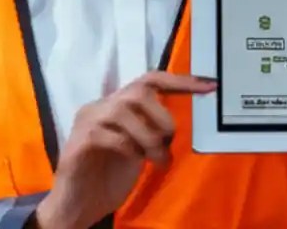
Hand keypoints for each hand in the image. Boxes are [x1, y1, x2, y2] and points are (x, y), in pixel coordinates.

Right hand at [33, 72, 215, 228]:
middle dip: (162, 116)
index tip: (209, 86)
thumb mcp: (141, 150)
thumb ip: (155, 132)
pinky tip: (136, 161)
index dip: (181, 81)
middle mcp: (100, 106)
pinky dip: (129, 148)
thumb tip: (183, 126)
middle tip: (169, 142)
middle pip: (138, 91)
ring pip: (122, 110)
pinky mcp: (77, 144)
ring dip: (148, 136)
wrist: (78, 206)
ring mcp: (86, 122)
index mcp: (116, 105)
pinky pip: (108, 135)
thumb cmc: (109, 177)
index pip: (150, 80)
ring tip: (157, 160)